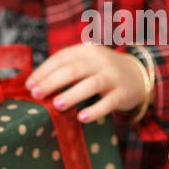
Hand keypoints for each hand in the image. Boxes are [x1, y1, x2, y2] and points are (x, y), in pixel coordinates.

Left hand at [24, 44, 145, 122]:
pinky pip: (108, 102)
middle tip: (37, 95)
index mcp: (87, 51)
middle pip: (73, 70)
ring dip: (72, 94)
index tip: (29, 85)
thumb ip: (67, 68)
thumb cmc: (103, 72)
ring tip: (56, 105)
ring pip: (91, 84)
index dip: (43, 71)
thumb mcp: (87, 63)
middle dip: (52, 82)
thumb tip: (35, 84)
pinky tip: (82, 118)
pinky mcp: (122, 93)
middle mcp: (100, 60)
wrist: (138, 76)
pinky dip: (95, 110)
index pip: (61, 58)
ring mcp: (113, 76)